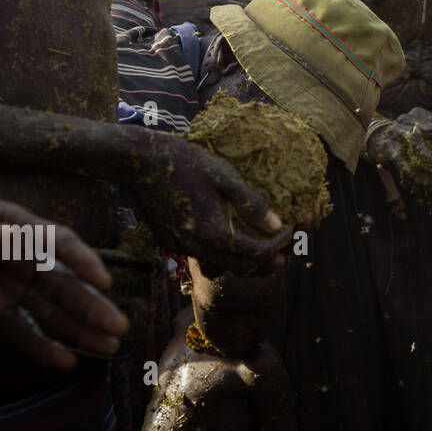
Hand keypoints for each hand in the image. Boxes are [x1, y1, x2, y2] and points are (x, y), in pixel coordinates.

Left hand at [0, 192, 129, 370]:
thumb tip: (14, 239)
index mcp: (17, 225)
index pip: (59, 243)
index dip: (84, 261)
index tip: (104, 282)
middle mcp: (23, 257)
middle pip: (64, 284)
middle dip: (93, 307)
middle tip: (120, 327)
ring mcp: (10, 284)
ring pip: (51, 311)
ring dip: (80, 330)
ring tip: (109, 349)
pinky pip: (21, 329)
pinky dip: (42, 347)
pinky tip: (67, 363)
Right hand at [136, 133, 289, 274]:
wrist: (140, 162)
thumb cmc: (186, 163)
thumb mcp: (225, 176)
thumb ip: (251, 203)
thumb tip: (277, 225)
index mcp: (214, 232)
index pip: (258, 254)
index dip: (279, 245)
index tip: (291, 230)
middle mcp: (196, 247)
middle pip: (241, 268)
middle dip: (265, 257)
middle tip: (281, 242)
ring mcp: (180, 247)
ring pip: (220, 267)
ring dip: (242, 260)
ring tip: (257, 242)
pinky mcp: (168, 242)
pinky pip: (201, 257)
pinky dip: (219, 253)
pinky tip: (226, 235)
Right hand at [363, 108, 431, 188]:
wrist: (378, 138)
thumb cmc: (409, 133)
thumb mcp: (427, 127)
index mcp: (421, 115)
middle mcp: (409, 119)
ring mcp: (397, 131)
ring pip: (415, 140)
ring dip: (426, 154)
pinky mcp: (387, 145)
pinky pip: (398, 157)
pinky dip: (407, 168)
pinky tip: (416, 180)